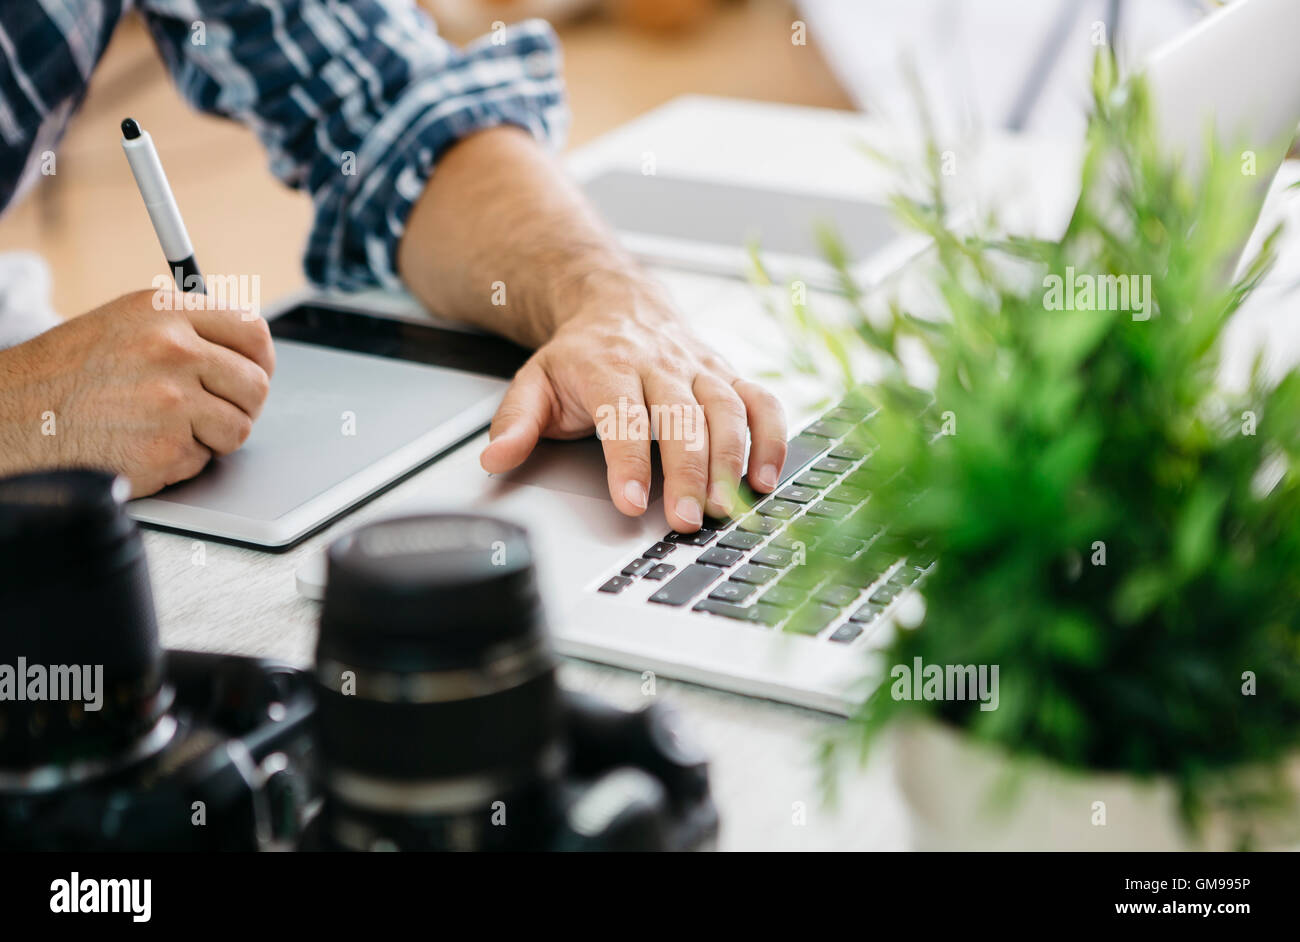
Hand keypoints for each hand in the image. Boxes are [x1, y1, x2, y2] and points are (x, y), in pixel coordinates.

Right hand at [0, 289, 274, 495]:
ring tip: (169, 427)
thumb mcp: (123, 324)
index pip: (252, 331)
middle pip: (256, 384)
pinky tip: (144, 444)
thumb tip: (246, 351)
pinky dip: (182, 460)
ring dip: (213, 436)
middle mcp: (173, 350)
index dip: (260, 359)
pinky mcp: (166, 447)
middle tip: (213, 410)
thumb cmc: (65, 374)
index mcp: (165, 312)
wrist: (11, 417)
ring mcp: (172, 401)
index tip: (253, 372)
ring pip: (239, 427)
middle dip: (242, 404)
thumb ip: (185, 329)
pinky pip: (205, 459)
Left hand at [479, 279, 786, 531]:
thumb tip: (495, 459)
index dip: (627, 460)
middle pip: (680, 417)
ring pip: (725, 409)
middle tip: (686, 518)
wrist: (617, 303)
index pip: (622, 416)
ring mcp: (699, 368)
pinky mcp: (728, 374)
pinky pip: (760, 401)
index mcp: (608, 366)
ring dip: (731, 459)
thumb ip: (516, 421)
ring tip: (728, 505)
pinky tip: (768, 476)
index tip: (630, 502)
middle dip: (687, 470)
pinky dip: (772, 437)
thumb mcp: (535, 382)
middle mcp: (659, 365)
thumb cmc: (581, 356)